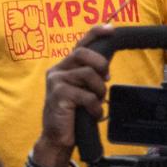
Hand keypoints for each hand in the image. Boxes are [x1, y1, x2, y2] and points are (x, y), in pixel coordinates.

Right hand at [36, 27, 112, 156]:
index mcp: (64, 67)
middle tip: (106, 78)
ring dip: (99, 90)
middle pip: (81, 53)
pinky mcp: (59, 95)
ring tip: (97, 102)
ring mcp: (56, 82)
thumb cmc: (72, 114)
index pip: (79, 44)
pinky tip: (93, 113)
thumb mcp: (81, 91)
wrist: (57, 138)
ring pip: (87, 74)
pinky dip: (95, 106)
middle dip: (99, 64)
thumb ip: (88, 77)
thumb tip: (105, 69)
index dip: (95, 33)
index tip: (111, 29)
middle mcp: (57, 71)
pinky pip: (86, 95)